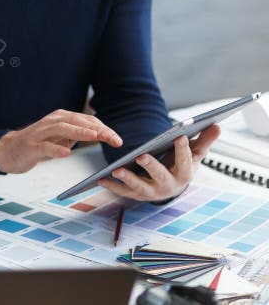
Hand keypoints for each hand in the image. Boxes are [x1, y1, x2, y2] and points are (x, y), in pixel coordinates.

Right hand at [0, 109, 122, 173]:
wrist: (8, 151)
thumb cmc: (37, 144)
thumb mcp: (59, 138)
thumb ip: (76, 134)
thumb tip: (100, 134)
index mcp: (60, 118)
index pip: (85, 120)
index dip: (103, 128)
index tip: (117, 139)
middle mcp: (51, 122)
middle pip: (77, 122)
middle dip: (98, 130)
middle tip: (114, 139)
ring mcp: (40, 133)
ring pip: (62, 129)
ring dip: (79, 132)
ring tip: (95, 136)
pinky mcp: (31, 146)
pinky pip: (45, 146)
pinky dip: (56, 149)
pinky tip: (66, 153)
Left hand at [98, 124, 220, 201]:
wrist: (172, 186)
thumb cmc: (182, 164)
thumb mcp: (195, 153)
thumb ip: (205, 139)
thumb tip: (218, 125)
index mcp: (185, 174)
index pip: (186, 162)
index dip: (184, 150)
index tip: (180, 136)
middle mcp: (168, 186)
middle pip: (161, 176)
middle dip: (152, 167)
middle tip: (142, 156)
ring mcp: (151, 192)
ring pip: (139, 187)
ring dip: (128, 179)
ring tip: (117, 169)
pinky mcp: (136, 194)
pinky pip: (123, 191)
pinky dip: (112, 186)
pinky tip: (102, 178)